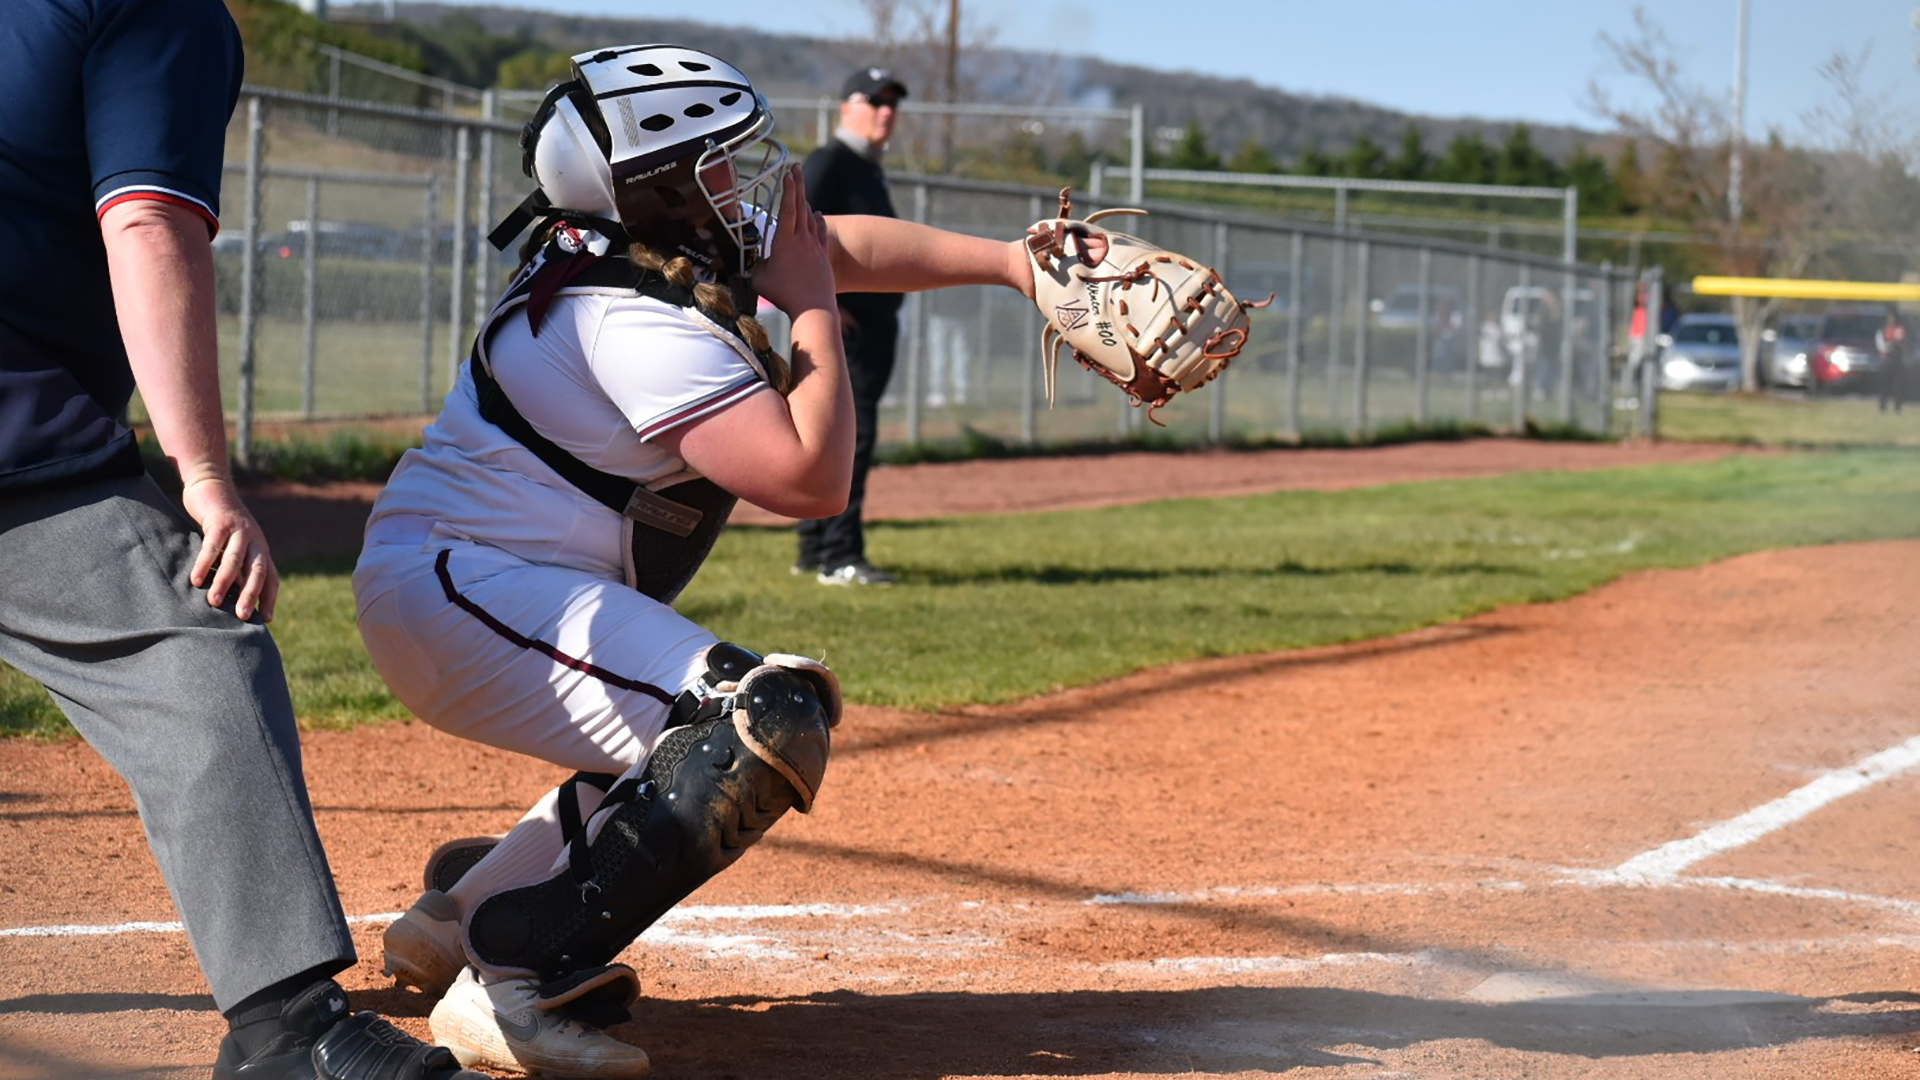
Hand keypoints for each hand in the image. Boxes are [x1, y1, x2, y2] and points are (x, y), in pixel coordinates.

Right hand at [179, 474, 278, 621]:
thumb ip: (237, 565)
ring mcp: (238, 530)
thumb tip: (232, 596)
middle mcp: (254, 540)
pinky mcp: (219, 522)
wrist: (212, 485)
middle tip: (241, 617)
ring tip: (213, 602)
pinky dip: (205, 563)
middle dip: (250, 594)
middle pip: (258, 570)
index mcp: (260, 548)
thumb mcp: (235, 543)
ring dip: (224, 582)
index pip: (271, 577)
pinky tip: (196, 579)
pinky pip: (213, 546)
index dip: (269, 597)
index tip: (266, 619)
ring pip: (235, 559)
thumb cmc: (222, 523)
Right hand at [754, 163, 835, 316]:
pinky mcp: (823, 256)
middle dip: (798, 184)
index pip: (787, 209)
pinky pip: (820, 232)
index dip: (788, 189)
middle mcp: (803, 239)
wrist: (814, 308)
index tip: (788, 173)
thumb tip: (757, 262)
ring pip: (810, 218)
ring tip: (800, 189)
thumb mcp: (760, 280)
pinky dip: (817, 220)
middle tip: (796, 167)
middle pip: (801, 206)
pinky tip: (817, 214)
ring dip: (805, 201)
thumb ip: (757, 266)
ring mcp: (815, 246)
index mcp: (785, 241)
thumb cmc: (785, 295)